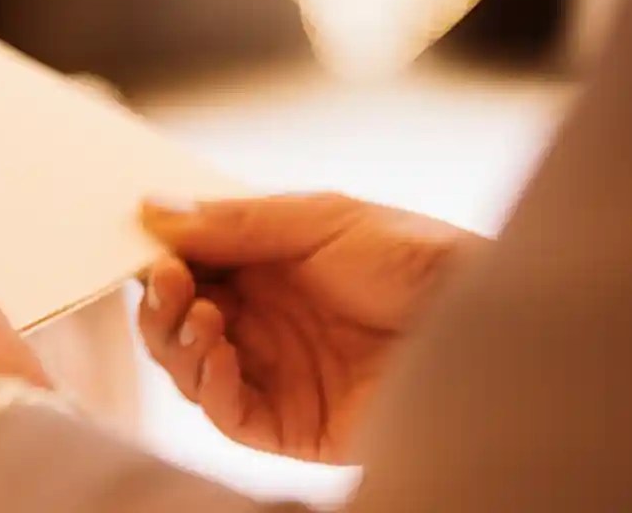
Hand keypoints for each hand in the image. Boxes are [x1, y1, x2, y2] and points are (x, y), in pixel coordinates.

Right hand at [138, 193, 483, 463]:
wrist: (487, 322)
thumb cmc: (419, 259)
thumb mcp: (324, 220)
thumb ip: (238, 221)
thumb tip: (155, 209)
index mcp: (266, 267)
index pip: (189, 266)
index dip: (161, 257)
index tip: (144, 241)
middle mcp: (263, 321)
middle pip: (177, 321)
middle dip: (161, 303)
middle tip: (170, 279)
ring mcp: (274, 372)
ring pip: (190, 369)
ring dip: (178, 343)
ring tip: (203, 316)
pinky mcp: (292, 423)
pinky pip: (228, 415)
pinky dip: (211, 388)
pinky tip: (223, 356)